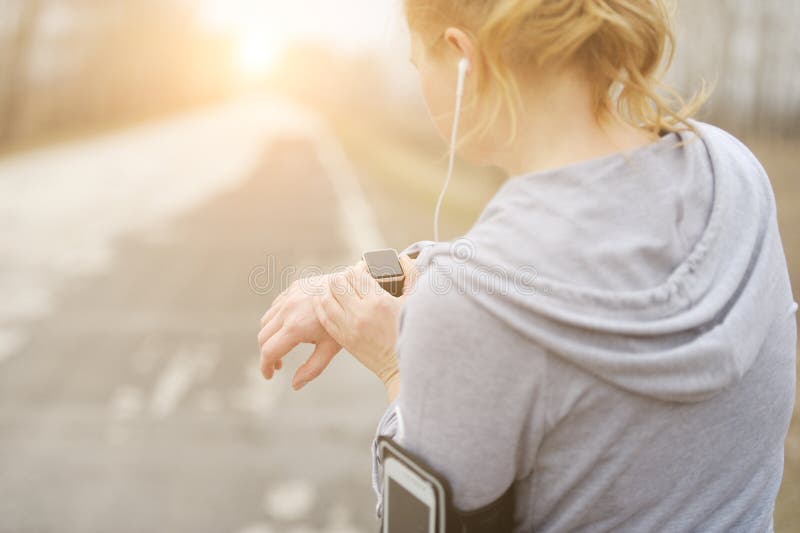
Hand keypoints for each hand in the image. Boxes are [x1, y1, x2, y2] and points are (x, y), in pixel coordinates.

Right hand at [258, 275, 341, 385]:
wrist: (354, 289)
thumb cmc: (346, 321)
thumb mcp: (330, 348)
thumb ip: (312, 368)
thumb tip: (295, 385)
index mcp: (296, 327)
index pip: (269, 352)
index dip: (266, 367)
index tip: (269, 376)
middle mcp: (287, 309)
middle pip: (263, 337)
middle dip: (267, 354)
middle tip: (278, 365)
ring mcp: (289, 296)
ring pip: (266, 321)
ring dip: (269, 337)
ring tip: (282, 347)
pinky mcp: (293, 287)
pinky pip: (275, 307)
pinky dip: (275, 320)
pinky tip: (287, 328)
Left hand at [312, 255, 417, 388]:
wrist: (403, 367)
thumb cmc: (413, 333)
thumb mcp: (415, 302)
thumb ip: (412, 275)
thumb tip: (403, 258)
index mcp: (379, 301)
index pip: (354, 274)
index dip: (356, 270)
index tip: (361, 272)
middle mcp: (360, 313)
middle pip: (336, 285)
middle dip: (341, 279)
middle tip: (348, 281)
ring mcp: (349, 328)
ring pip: (325, 300)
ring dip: (328, 291)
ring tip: (336, 290)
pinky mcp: (343, 340)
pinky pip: (324, 318)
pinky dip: (322, 307)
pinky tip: (327, 302)